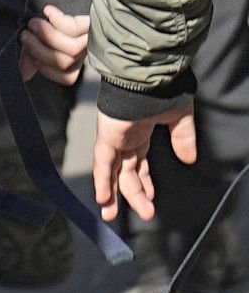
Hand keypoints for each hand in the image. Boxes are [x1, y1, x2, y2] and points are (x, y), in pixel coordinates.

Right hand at [20, 5, 88, 86]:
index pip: (66, 77)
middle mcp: (88, 54)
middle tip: (24, 34)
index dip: (45, 68)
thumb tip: (23, 74)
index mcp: (78, 63)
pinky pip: (72, 27)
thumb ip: (33, 57)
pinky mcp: (91, 23)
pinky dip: (55, 19)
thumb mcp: (43, 43)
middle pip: (64, 62)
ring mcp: (91, 39)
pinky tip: (47, 11)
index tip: (29, 55)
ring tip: (33, 23)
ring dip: (45, 35)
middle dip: (38, 49)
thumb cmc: (56, 25)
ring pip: (70, 48)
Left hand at [96, 101, 198, 223]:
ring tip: (112, 216)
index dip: (144, 181)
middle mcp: (125, 137)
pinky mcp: (107, 136)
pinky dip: (102, 180)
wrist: (148, 77)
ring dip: (115, 194)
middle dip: (134, 194)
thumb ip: (182, 138)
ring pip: (112, 171)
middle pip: (126, 172)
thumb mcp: (178, 118)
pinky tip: (103, 198)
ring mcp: (115, 137)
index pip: (139, 162)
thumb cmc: (162, 91)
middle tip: (144, 214)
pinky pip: (102, 162)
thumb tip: (189, 160)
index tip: (150, 198)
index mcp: (140, 132)